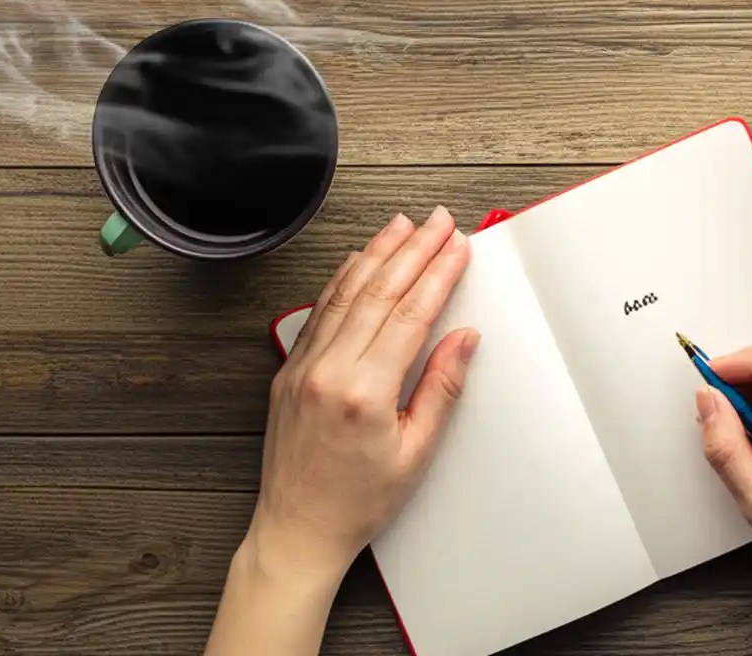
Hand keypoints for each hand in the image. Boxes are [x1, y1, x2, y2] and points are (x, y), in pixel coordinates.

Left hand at [248, 207, 478, 584]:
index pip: (409, 314)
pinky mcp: (288, 371)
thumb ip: (441, 389)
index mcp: (365, 392)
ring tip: (401, 224)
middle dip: (413, 250)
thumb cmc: (357, 502)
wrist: (297, 530)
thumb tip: (463, 339)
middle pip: (378, 292)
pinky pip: (319, 312)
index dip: (437, 274)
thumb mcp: (415, 453)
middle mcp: (328, 371)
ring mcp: (303, 367)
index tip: (457, 247)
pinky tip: (358, 261)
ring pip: (344, 293)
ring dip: (377, 253)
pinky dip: (341, 279)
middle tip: (438, 221)